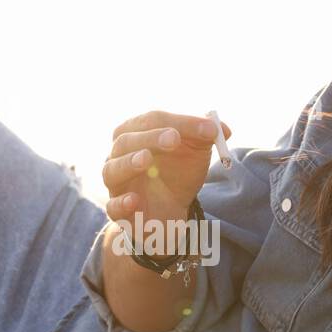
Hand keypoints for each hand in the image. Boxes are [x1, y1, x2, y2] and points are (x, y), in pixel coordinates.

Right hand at [101, 111, 230, 230]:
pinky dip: (121, 203)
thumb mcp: (195, 152)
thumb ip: (206, 135)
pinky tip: (134, 200)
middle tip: (173, 139)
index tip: (208, 130)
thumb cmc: (178, 173)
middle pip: (126, 141)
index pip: (152, 120)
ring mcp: (116, 183)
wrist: (173, 209)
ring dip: (128, 163)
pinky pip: (112, 206)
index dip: (180, 122)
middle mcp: (119, 155)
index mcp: (136, 133)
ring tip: (146, 159)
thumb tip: (220, 128)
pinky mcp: (118, 211)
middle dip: (151, 138)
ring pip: (112, 170)